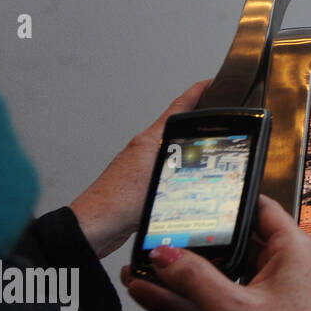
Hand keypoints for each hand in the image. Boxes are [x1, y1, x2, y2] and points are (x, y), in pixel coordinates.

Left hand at [70, 80, 209, 257]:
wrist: (92, 226)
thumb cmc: (116, 203)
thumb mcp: (163, 179)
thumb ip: (185, 165)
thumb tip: (204, 158)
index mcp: (148, 141)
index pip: (178, 109)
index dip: (197, 93)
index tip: (210, 83)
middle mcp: (142, 149)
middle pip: (176, 129)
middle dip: (198, 126)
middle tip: (217, 124)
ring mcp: (138, 165)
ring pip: (170, 151)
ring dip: (187, 152)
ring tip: (205, 159)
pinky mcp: (136, 183)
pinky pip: (163, 170)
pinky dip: (177, 173)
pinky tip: (184, 186)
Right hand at [122, 195, 310, 310]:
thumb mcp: (234, 306)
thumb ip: (194, 278)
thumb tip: (165, 254)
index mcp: (291, 250)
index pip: (257, 209)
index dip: (226, 202)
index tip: (195, 196)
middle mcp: (278, 269)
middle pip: (229, 244)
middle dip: (191, 243)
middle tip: (156, 236)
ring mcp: (260, 297)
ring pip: (213, 277)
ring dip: (178, 276)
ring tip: (140, 265)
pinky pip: (208, 304)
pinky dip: (181, 301)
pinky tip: (149, 293)